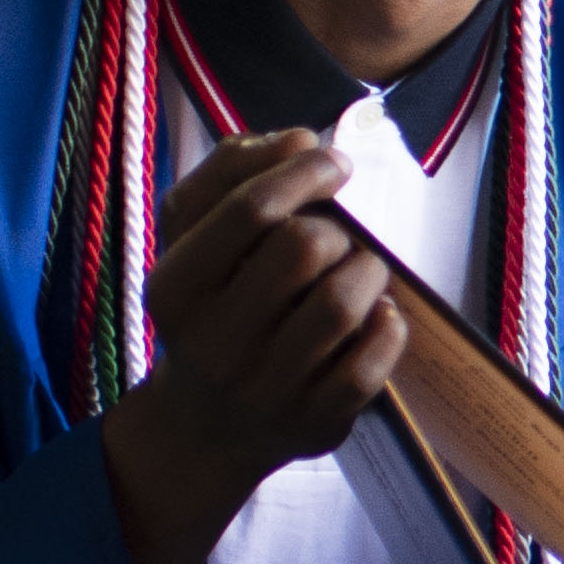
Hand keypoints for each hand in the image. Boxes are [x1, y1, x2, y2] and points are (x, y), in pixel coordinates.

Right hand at [100, 131, 406, 563]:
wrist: (206, 424)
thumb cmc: (212, 305)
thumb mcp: (194, 235)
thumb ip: (233, 170)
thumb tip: (299, 138)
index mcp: (176, 287)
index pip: (251, 209)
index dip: (304, 171)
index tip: (333, 163)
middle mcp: (213, 342)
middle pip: (305, 247)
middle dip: (336, 228)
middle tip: (337, 237)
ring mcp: (265, 389)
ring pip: (344, 302)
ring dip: (368, 270)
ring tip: (359, 270)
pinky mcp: (314, 422)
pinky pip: (372, 359)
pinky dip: (387, 324)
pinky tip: (374, 316)